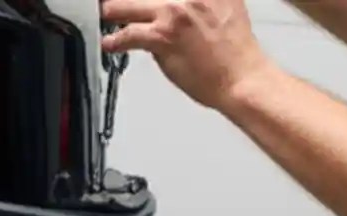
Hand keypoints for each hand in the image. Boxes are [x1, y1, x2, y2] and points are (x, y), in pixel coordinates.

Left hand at [101, 0, 276, 110]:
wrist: (241, 77)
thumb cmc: (234, 49)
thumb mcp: (223, 5)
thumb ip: (197, 0)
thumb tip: (171, 3)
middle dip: (122, 0)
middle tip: (109, 3)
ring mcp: (175, 12)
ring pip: (126, 5)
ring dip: (110, 11)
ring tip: (104, 14)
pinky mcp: (163, 36)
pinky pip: (128, 34)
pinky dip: (114, 41)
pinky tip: (110, 43)